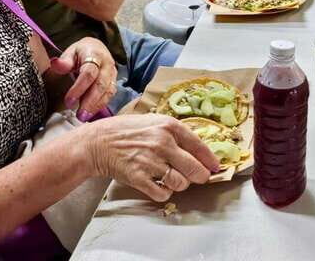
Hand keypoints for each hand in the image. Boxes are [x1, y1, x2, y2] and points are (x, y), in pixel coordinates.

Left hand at [48, 37, 117, 120]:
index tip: (68, 101)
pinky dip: (101, 105)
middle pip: (101, 84)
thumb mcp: (70, 52)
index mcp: (95, 54)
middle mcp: (107, 64)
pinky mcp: (114, 82)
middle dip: (90, 101)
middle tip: (80, 115)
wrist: (96, 48)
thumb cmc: (80, 53)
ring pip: (108, 91)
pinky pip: (110, 95)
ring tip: (84, 117)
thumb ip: (64, 61)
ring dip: (96, 106)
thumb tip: (55, 63)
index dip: (79, 88)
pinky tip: (91, 113)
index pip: (89, 73)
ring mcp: (112, 73)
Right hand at [86, 114, 219, 201]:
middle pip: (195, 169)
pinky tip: (160, 185)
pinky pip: (162, 194)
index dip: (210, 160)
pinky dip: (165, 193)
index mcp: (170, 126)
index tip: (215, 167)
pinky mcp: (139, 178)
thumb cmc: (128, 131)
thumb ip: (175, 133)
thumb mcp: (155, 121)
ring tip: (174, 179)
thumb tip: (198, 149)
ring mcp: (151, 162)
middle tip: (199, 178)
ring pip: (181, 183)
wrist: (98, 142)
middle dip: (200, 176)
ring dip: (180, 185)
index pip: (199, 146)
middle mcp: (163, 143)